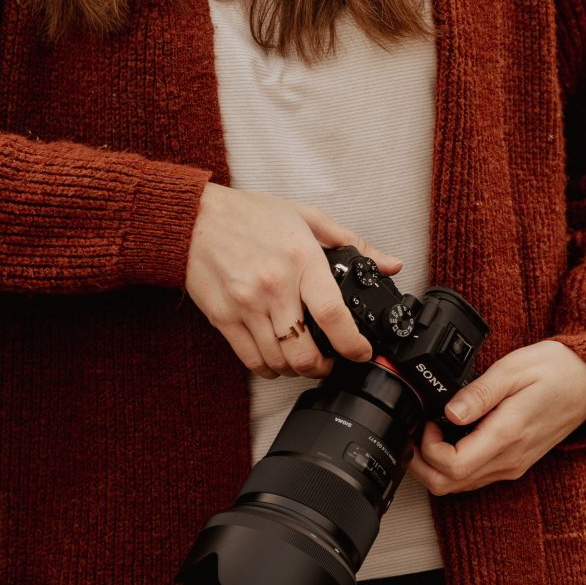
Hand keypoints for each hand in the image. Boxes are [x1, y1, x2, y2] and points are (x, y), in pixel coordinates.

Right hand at [184, 184, 402, 381]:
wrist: (194, 217)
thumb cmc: (250, 215)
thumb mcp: (306, 216)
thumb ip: (352, 241)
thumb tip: (391, 263)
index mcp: (300, 259)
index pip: (333, 314)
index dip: (353, 344)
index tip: (361, 353)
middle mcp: (274, 286)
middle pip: (305, 352)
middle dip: (323, 367)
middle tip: (331, 362)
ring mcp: (247, 305)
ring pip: (279, 362)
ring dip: (297, 370)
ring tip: (305, 361)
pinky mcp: (224, 318)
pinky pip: (251, 360)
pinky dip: (269, 368)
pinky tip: (277, 360)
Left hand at [407, 339, 585, 496]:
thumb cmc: (556, 370)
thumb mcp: (514, 368)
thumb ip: (479, 392)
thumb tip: (449, 412)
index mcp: (508, 435)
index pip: (453, 466)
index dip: (428, 448)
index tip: (428, 420)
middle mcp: (509, 458)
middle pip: (449, 484)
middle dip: (422, 463)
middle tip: (419, 429)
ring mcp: (512, 465)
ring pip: (459, 485)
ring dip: (436, 465)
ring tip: (432, 429)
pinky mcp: (514, 463)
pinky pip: (474, 476)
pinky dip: (454, 464)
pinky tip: (451, 435)